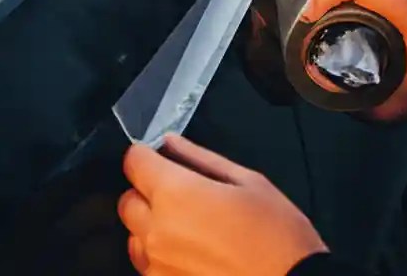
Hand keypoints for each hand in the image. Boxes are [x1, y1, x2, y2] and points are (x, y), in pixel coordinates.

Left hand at [118, 134, 325, 275]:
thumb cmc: (278, 236)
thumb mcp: (248, 182)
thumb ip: (201, 158)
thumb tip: (170, 143)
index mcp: (175, 194)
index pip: (134, 161)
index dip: (146, 156)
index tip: (160, 160)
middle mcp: (156, 230)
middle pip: (128, 200)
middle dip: (147, 192)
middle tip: (183, 197)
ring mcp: (157, 265)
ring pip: (134, 236)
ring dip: (152, 228)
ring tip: (192, 232)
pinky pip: (148, 266)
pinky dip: (161, 257)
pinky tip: (194, 256)